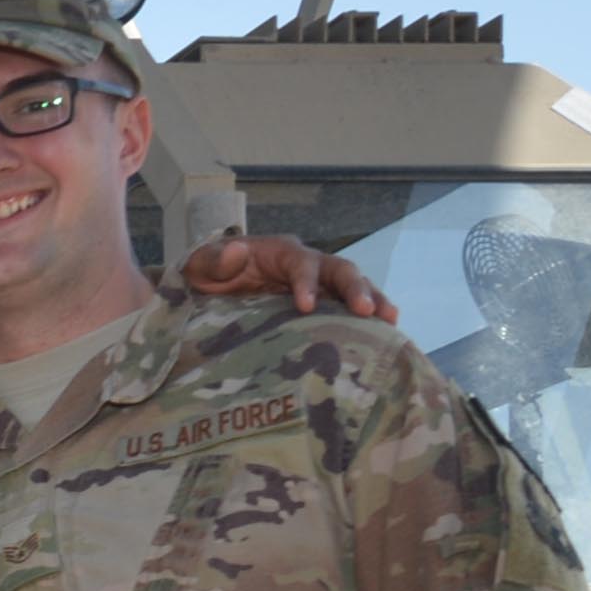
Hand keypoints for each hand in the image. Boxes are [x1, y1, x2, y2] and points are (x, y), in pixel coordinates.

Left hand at [173, 233, 395, 324]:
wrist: (206, 289)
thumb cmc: (205, 273)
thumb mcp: (200, 264)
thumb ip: (214, 259)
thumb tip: (236, 251)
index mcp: (280, 253)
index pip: (301, 263)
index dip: (306, 282)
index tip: (304, 306)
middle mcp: (306, 265)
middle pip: (339, 270)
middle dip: (355, 289)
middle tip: (367, 311)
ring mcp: (317, 286)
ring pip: (351, 289)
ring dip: (372, 302)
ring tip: (391, 322)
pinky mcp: (320, 307)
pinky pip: (345, 311)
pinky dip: (363, 322)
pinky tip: (380, 339)